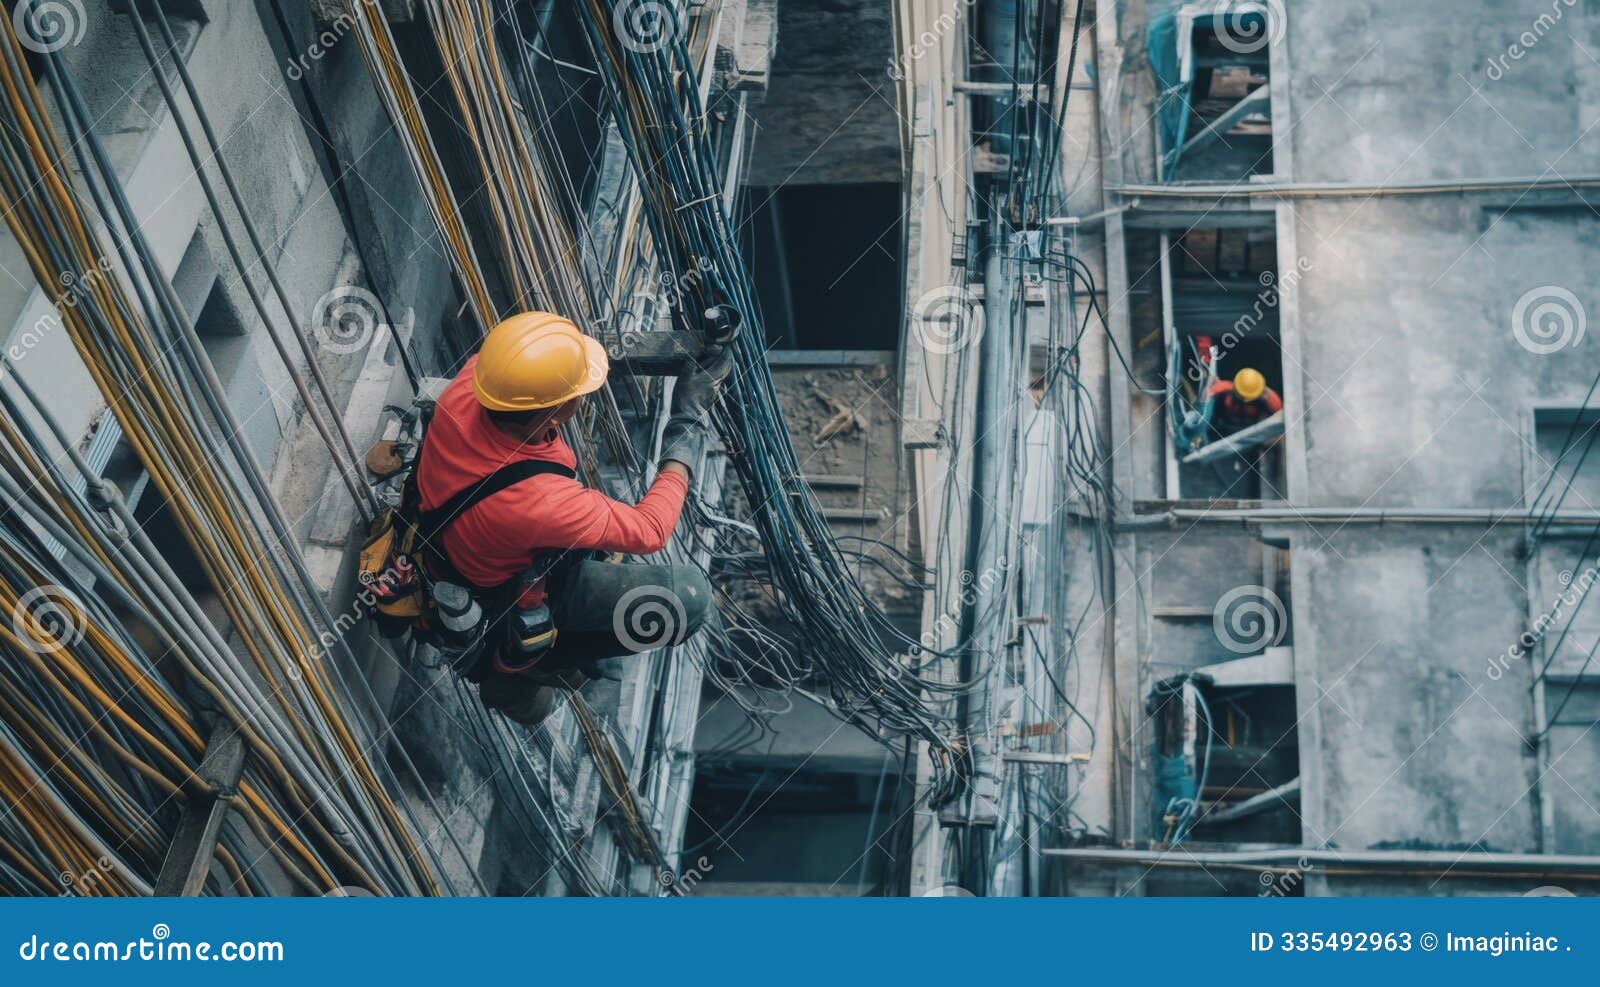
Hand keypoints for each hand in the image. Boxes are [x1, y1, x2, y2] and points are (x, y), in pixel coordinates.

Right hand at [660, 347, 731, 472]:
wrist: (687, 418)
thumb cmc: (686, 398)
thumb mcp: (685, 377)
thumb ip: (690, 365)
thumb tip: (693, 358)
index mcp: (713, 377)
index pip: (725, 360)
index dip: (725, 351)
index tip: (722, 345)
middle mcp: (717, 383)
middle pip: (725, 367)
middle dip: (722, 358)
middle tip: (715, 350)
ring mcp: (714, 390)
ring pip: (720, 374)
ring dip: (716, 366)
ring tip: (706, 360)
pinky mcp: (710, 396)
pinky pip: (714, 381)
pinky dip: (711, 374)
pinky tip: (701, 373)